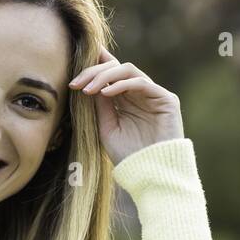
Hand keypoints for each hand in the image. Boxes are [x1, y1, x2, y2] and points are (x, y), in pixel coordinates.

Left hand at [69, 46, 184, 165]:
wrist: (150, 174)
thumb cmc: (128, 155)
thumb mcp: (107, 127)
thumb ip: (101, 105)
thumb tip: (89, 82)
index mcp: (126, 99)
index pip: (111, 73)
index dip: (95, 65)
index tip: (73, 71)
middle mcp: (140, 93)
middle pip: (117, 68)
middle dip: (94, 72)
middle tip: (76, 83)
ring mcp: (154, 95)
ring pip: (128, 70)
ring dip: (105, 76)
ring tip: (88, 90)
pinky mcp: (167, 100)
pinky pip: (142, 83)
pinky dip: (122, 84)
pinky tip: (105, 93)